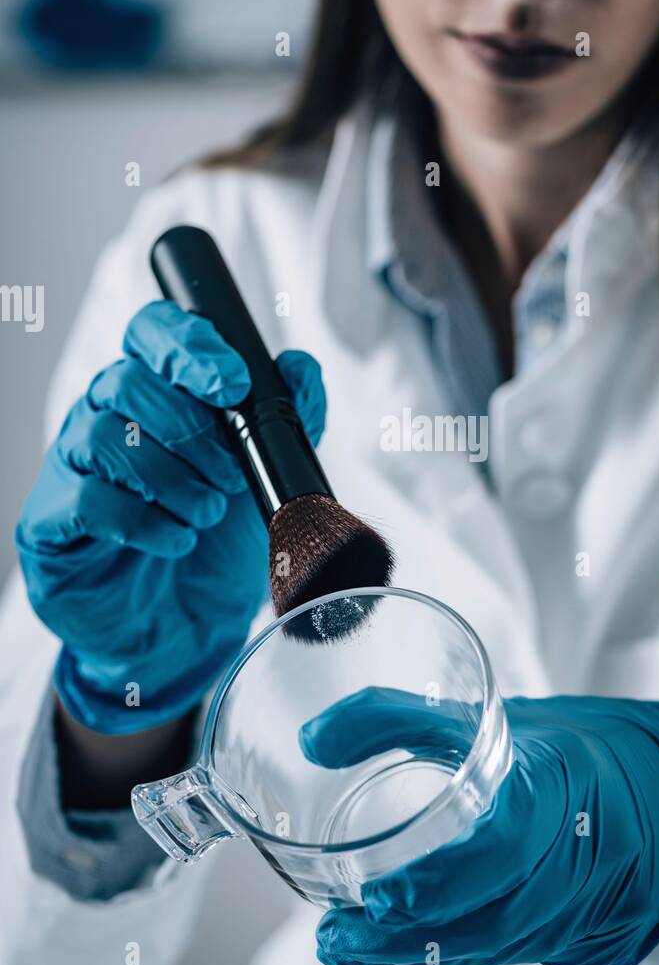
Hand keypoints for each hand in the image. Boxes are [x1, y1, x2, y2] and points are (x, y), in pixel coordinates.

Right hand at [16, 300, 325, 734]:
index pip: (153, 332)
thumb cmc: (218, 548)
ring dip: (171, 477)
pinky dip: (143, 520)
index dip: (188, 346)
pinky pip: (87, 499)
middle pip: (128, 381)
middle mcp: (106, 418)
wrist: (186, 632)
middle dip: (192, 428)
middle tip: (230, 475)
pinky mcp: (52, 522)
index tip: (231, 383)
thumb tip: (301, 369)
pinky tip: (176, 541)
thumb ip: (291, 422)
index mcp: (156, 394)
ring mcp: (73, 467)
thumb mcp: (269, 482)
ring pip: (105, 436)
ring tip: (207, 513)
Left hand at [303, 690, 658, 964]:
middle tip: (334, 939)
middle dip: (405, 941)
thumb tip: (311, 738)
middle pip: (489, 919)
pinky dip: (452, 956)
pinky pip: (509, 955)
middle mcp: (579, 859)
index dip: (440, 878)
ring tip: (348, 949)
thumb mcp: (496, 716)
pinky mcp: (585, 942)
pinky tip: (401, 953)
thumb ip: (402, 718)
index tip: (376, 893)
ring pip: (493, 948)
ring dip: (416, 959)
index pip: (503, 847)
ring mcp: (586, 910)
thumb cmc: (579, 748)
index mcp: (563, 789)